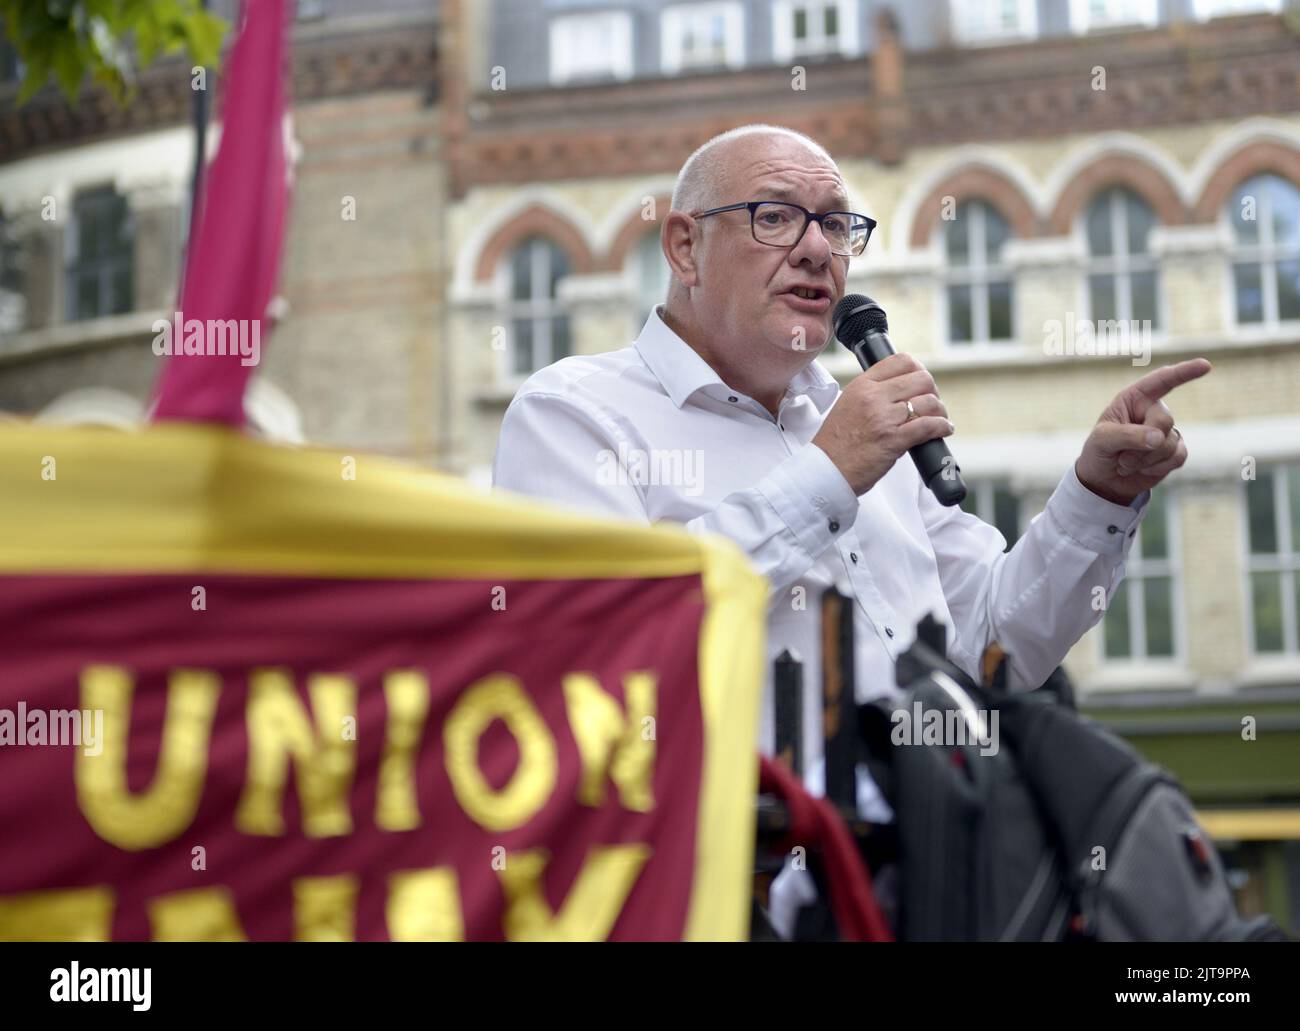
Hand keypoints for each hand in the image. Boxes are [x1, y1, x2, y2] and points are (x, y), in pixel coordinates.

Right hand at [813, 352, 954, 495]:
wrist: (826, 471)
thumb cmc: (837, 444)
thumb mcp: (848, 405)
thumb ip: (872, 394)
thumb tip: (903, 390)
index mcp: (862, 385)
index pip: (900, 360)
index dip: (918, 370)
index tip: (921, 383)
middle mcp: (873, 397)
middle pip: (921, 378)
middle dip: (932, 391)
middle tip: (930, 404)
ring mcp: (883, 418)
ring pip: (929, 402)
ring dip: (940, 411)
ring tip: (938, 419)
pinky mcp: (894, 440)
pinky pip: (929, 425)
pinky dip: (942, 427)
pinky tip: (943, 430)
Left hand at [1075, 359, 1211, 505]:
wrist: (1104, 480)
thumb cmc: (1099, 451)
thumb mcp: (1103, 440)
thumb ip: (1128, 435)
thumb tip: (1159, 438)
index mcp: (1134, 398)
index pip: (1161, 380)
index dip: (1183, 372)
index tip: (1205, 365)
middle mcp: (1153, 411)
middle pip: (1164, 420)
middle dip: (1143, 443)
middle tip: (1121, 455)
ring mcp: (1166, 431)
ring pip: (1169, 444)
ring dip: (1143, 460)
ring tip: (1125, 463)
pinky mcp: (1175, 451)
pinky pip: (1177, 458)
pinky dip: (1156, 468)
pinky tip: (1142, 469)